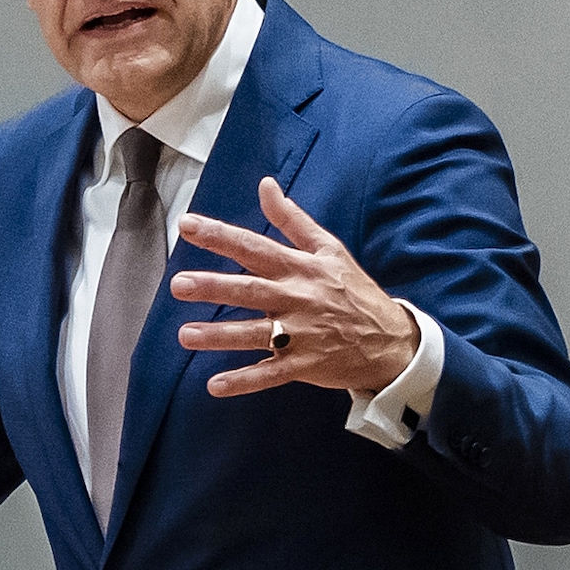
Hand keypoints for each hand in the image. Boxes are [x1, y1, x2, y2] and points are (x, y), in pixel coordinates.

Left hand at [170, 174, 419, 400]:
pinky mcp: (304, 364)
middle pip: (250, 290)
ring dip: (219, 336)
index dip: (221, 236)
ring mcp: (301, 334)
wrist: (390, 339)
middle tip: (179, 284)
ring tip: (185, 335)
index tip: (188, 225)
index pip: (254, 247)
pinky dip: (244, 381)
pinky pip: (269, 374)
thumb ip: (292, 219)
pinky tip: (215, 385)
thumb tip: (266, 185)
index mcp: (300, 268)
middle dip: (214, 286)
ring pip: (254, 334)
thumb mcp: (328, 248)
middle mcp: (297, 298)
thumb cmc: (353, 291)